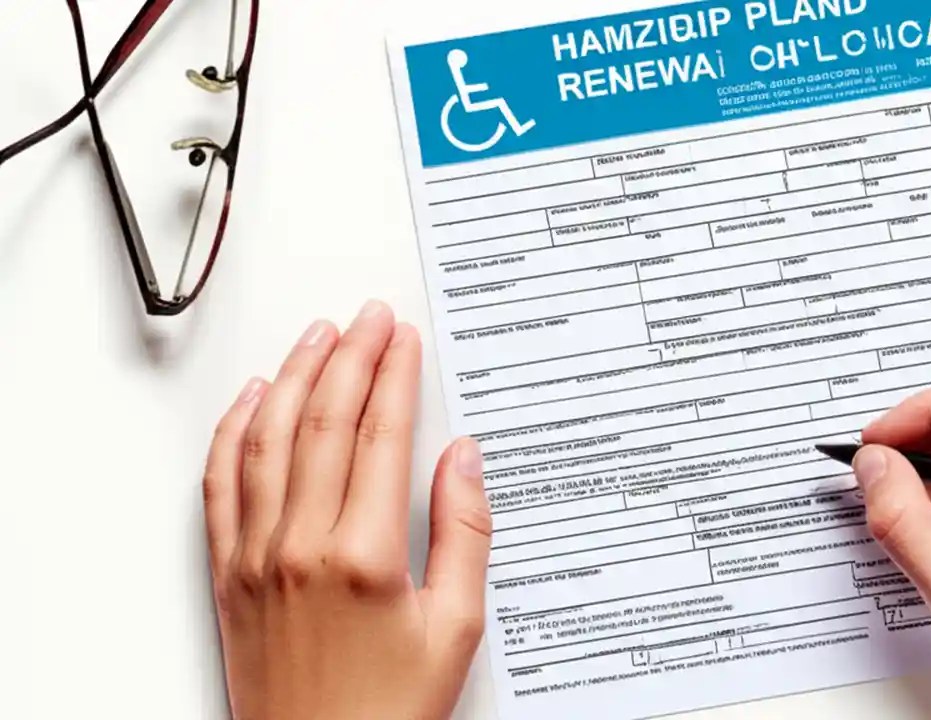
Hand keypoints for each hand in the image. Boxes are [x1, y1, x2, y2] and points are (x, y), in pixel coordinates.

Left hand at [202, 301, 491, 719]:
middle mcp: (300, 546)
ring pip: (268, 440)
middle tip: (368, 319)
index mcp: (364, 555)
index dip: (393, 375)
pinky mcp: (228, 574)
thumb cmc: (388, 711)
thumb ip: (463, 533)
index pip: (379, 435)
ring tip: (316, 337)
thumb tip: (463, 459)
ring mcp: (255, 557)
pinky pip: (222, 484)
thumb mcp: (455, 628)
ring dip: (292, 378)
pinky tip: (252, 401)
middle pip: (323, 422)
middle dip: (348, 358)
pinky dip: (234, 432)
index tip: (402, 338)